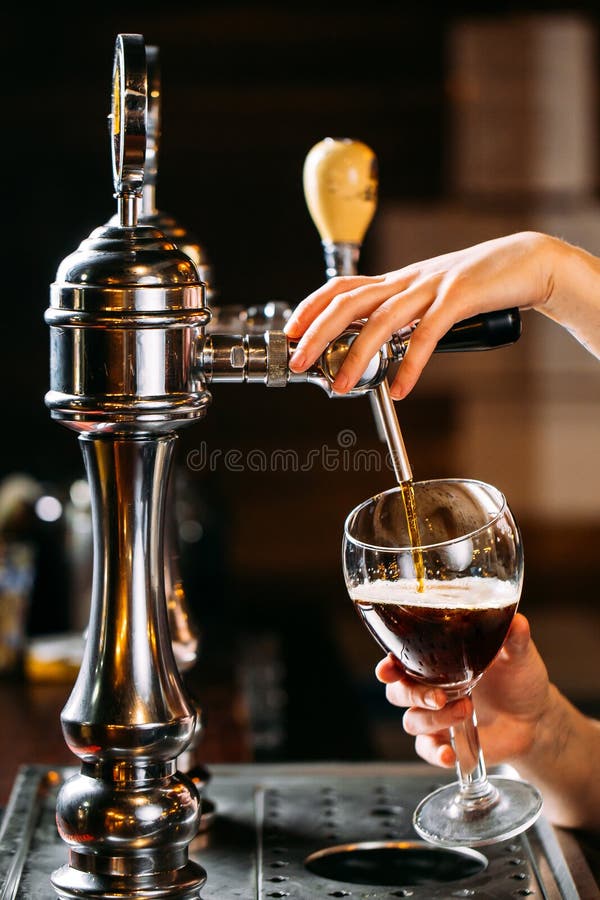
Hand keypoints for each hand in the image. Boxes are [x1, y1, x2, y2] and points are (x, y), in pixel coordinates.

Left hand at [284, 231, 555, 397]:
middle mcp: (407, 281)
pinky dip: (410, 365)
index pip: (343, 287)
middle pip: (350, 302)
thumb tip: (377, 345)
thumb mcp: (432, 298)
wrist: (528, 262)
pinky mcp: (459, 298)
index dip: (312, 306)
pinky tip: (400, 389)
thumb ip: (406, 317)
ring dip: (357, 356)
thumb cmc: (480, 284)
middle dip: (317, 332)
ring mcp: (432, 287)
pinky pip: (427, 335)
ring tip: (342, 386)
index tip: (290, 331)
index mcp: (398, 281)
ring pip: (381, 320)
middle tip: (299, 361)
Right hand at [375, 613, 551, 769]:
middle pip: (398, 693)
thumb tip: (517, 620)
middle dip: (413, 695)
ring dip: (435, 719)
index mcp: (437, 662)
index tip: (388, 668)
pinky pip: (426, 750)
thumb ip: (514, 638)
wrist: (536, 719)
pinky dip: (434, 753)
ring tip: (467, 710)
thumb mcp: (518, 656)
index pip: (399, 661)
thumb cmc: (519, 680)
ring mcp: (436, 717)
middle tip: (440, 697)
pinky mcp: (446, 742)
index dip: (388, 666)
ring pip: (412, 721)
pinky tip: (450, 754)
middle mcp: (430, 688)